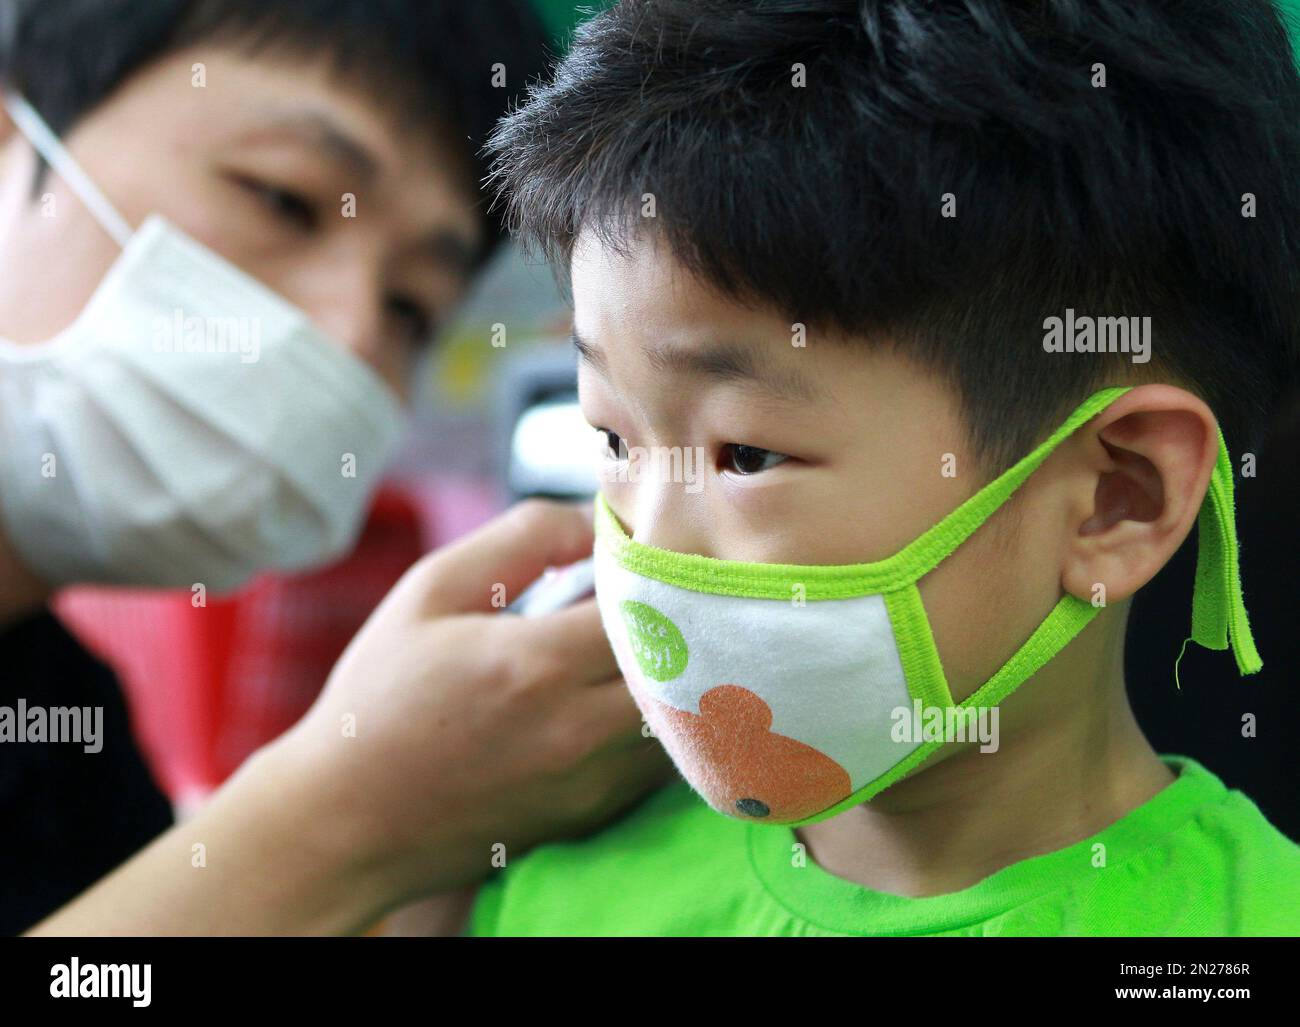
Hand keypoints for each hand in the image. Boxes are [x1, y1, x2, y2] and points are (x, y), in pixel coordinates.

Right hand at [275, 498, 675, 915]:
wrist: (345, 821)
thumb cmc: (381, 696)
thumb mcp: (432, 591)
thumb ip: (521, 539)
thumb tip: (596, 519)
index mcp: (536, 665)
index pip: (652, 602)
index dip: (655, 570)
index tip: (637, 556)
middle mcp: (579, 730)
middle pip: (685, 661)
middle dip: (677, 621)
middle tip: (650, 596)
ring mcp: (592, 782)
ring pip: (686, 712)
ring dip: (677, 672)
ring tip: (639, 644)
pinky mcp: (595, 815)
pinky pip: (662, 757)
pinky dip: (662, 720)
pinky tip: (621, 695)